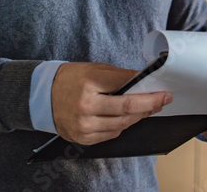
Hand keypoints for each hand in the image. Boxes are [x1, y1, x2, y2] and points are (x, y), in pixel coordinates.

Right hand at [51, 62, 170, 144]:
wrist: (43, 97)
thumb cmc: (70, 79)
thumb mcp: (92, 69)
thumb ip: (118, 75)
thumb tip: (142, 80)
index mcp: (88, 83)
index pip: (125, 85)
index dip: (147, 88)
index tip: (162, 89)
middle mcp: (86, 106)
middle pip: (127, 108)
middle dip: (150, 104)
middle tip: (164, 100)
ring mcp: (84, 125)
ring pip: (122, 124)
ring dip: (139, 116)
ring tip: (148, 108)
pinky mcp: (83, 138)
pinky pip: (111, 134)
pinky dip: (123, 126)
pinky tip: (127, 118)